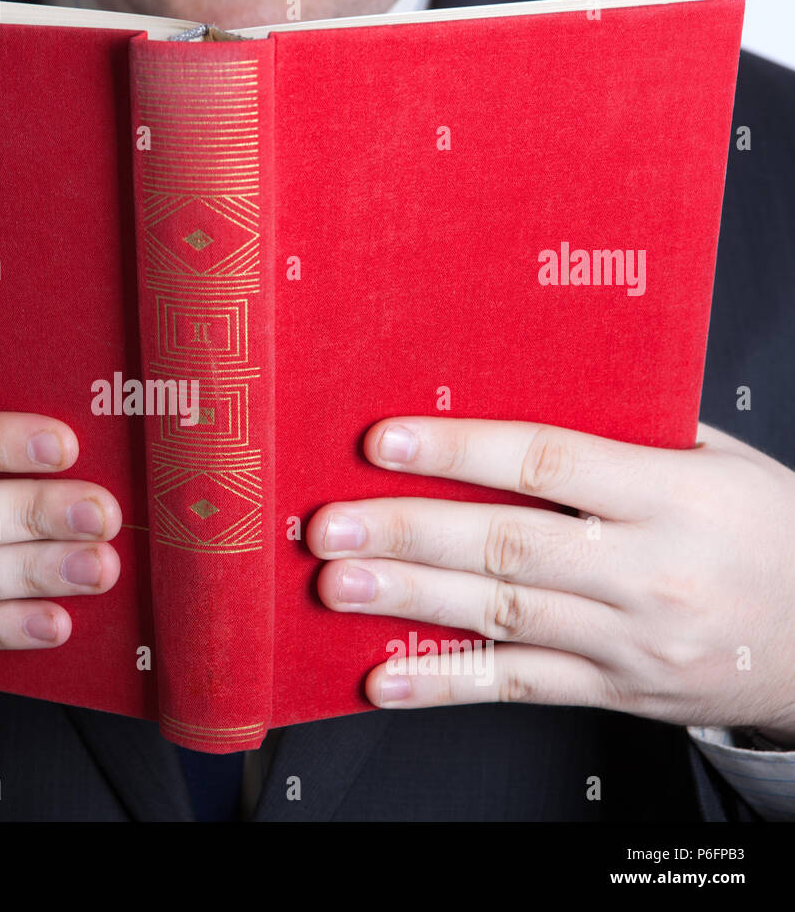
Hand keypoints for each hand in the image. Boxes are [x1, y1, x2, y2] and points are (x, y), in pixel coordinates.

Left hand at [307, 418, 794, 744]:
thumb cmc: (769, 535)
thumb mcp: (720, 464)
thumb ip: (627, 432)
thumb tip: (522, 388)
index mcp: (672, 494)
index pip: (548, 461)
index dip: (460, 449)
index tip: (385, 441)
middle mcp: (646, 570)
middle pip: (507, 544)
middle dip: (409, 533)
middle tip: (330, 526)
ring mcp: (627, 639)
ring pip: (500, 615)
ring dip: (409, 602)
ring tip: (336, 587)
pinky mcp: (615, 691)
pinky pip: (517, 688)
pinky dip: (445, 684)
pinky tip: (383, 677)